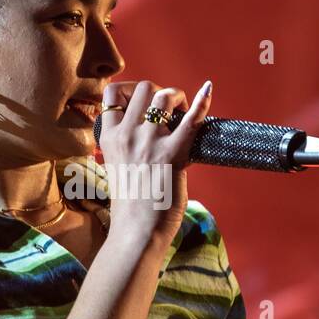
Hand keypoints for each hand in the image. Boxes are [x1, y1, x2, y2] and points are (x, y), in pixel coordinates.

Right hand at [97, 79, 212, 249]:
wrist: (137, 230)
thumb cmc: (131, 204)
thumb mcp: (116, 167)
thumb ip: (125, 146)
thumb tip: (146, 129)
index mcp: (110, 138)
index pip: (112, 93)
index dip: (130, 90)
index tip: (142, 102)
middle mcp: (127, 135)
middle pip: (143, 88)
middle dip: (159, 92)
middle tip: (169, 109)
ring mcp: (149, 143)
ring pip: (164, 97)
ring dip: (178, 98)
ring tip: (184, 111)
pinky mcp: (173, 154)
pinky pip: (191, 120)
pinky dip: (202, 102)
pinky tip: (208, 90)